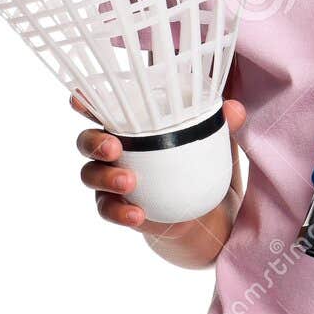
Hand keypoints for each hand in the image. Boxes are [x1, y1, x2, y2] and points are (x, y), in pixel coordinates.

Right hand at [72, 89, 245, 234]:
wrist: (207, 214)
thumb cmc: (201, 163)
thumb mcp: (217, 142)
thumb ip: (222, 124)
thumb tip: (234, 109)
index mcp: (133, 125)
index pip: (104, 108)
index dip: (86, 101)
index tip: (78, 98)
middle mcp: (115, 149)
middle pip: (87, 140)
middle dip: (94, 141)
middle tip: (114, 147)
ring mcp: (112, 179)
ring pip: (90, 175)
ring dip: (106, 177)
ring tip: (129, 182)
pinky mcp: (120, 207)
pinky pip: (108, 209)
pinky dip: (119, 211)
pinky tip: (136, 215)